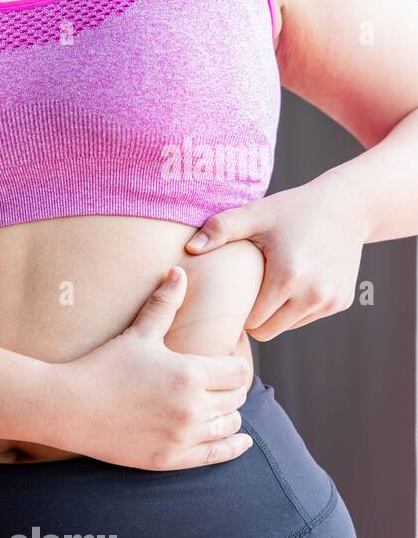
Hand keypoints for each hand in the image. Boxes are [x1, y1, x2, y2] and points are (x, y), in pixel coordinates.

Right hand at [48, 267, 254, 470]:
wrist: (67, 406)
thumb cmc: (101, 366)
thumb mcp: (137, 335)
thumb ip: (163, 305)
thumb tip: (177, 272)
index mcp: (189, 374)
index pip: (240, 372)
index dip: (235, 365)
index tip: (224, 362)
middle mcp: (192, 407)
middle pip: (237, 398)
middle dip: (231, 388)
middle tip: (218, 382)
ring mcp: (182, 436)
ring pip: (230, 425)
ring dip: (229, 414)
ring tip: (217, 406)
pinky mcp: (170, 458)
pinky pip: (217, 455)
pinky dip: (233, 446)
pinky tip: (240, 440)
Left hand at [184, 182, 366, 340]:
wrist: (347, 206)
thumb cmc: (293, 209)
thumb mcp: (255, 214)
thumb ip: (220, 229)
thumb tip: (189, 250)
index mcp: (288, 277)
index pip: (250, 321)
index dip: (234, 313)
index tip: (223, 302)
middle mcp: (313, 294)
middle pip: (267, 330)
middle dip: (251, 319)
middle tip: (240, 298)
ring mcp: (330, 300)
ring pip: (286, 327)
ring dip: (274, 315)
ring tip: (264, 290)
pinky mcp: (341, 301)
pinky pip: (306, 318)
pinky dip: (295, 309)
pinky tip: (290, 285)